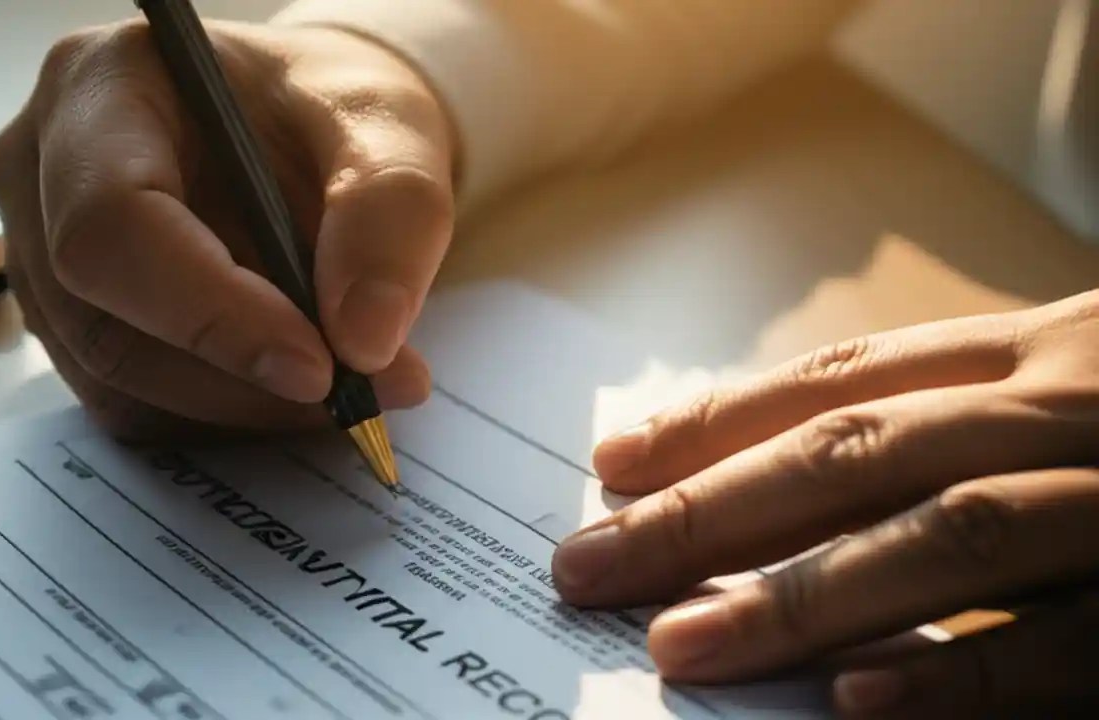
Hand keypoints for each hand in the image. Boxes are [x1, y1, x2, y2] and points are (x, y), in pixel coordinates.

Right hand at [0, 20, 453, 437]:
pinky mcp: (73, 322)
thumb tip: (365, 341)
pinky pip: (134, 405)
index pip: (113, 223)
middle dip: (241, 380)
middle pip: (104, 323)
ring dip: (242, 408)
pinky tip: (298, 391)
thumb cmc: (333, 108)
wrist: (313, 130)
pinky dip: (227, 414)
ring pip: (117, 383)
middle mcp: (40, 172)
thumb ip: (390, 213)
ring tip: (353, 390)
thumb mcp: (390, 126)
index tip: (320, 367)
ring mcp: (40, 255)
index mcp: (100, 87)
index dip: (211, 312)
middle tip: (361, 399)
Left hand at [552, 290, 1098, 717]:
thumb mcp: (1065, 400)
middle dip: (709, 510)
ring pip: (947, 535)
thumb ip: (948, 431)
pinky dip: (958, 673)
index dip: (718, 421)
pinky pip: (1067, 644)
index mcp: (1034, 354)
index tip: (611, 465)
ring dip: (799, 594)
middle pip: (858, 451)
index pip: (846, 381)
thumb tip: (770, 489)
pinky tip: (852, 700)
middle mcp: (1067, 410)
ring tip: (678, 643)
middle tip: (588, 568)